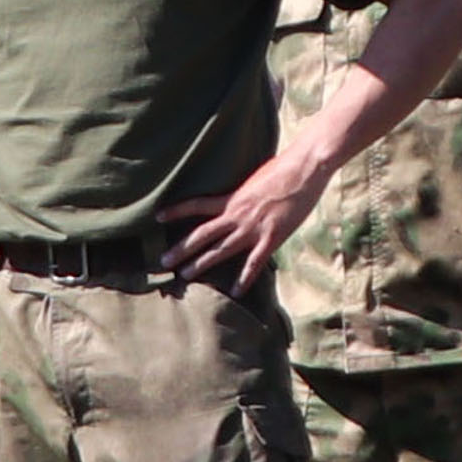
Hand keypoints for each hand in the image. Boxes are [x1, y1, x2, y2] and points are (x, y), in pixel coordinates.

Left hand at [177, 142, 338, 289]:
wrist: (304, 169)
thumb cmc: (283, 169)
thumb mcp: (254, 179)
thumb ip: (242, 194)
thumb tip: (236, 199)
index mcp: (232, 198)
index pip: (196, 205)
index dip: (176, 211)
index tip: (158, 217)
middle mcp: (237, 215)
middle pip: (203, 234)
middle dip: (182, 249)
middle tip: (163, 261)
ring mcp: (253, 228)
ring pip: (221, 250)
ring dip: (202, 264)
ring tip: (185, 275)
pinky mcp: (272, 237)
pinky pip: (254, 263)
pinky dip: (244, 279)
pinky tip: (236, 292)